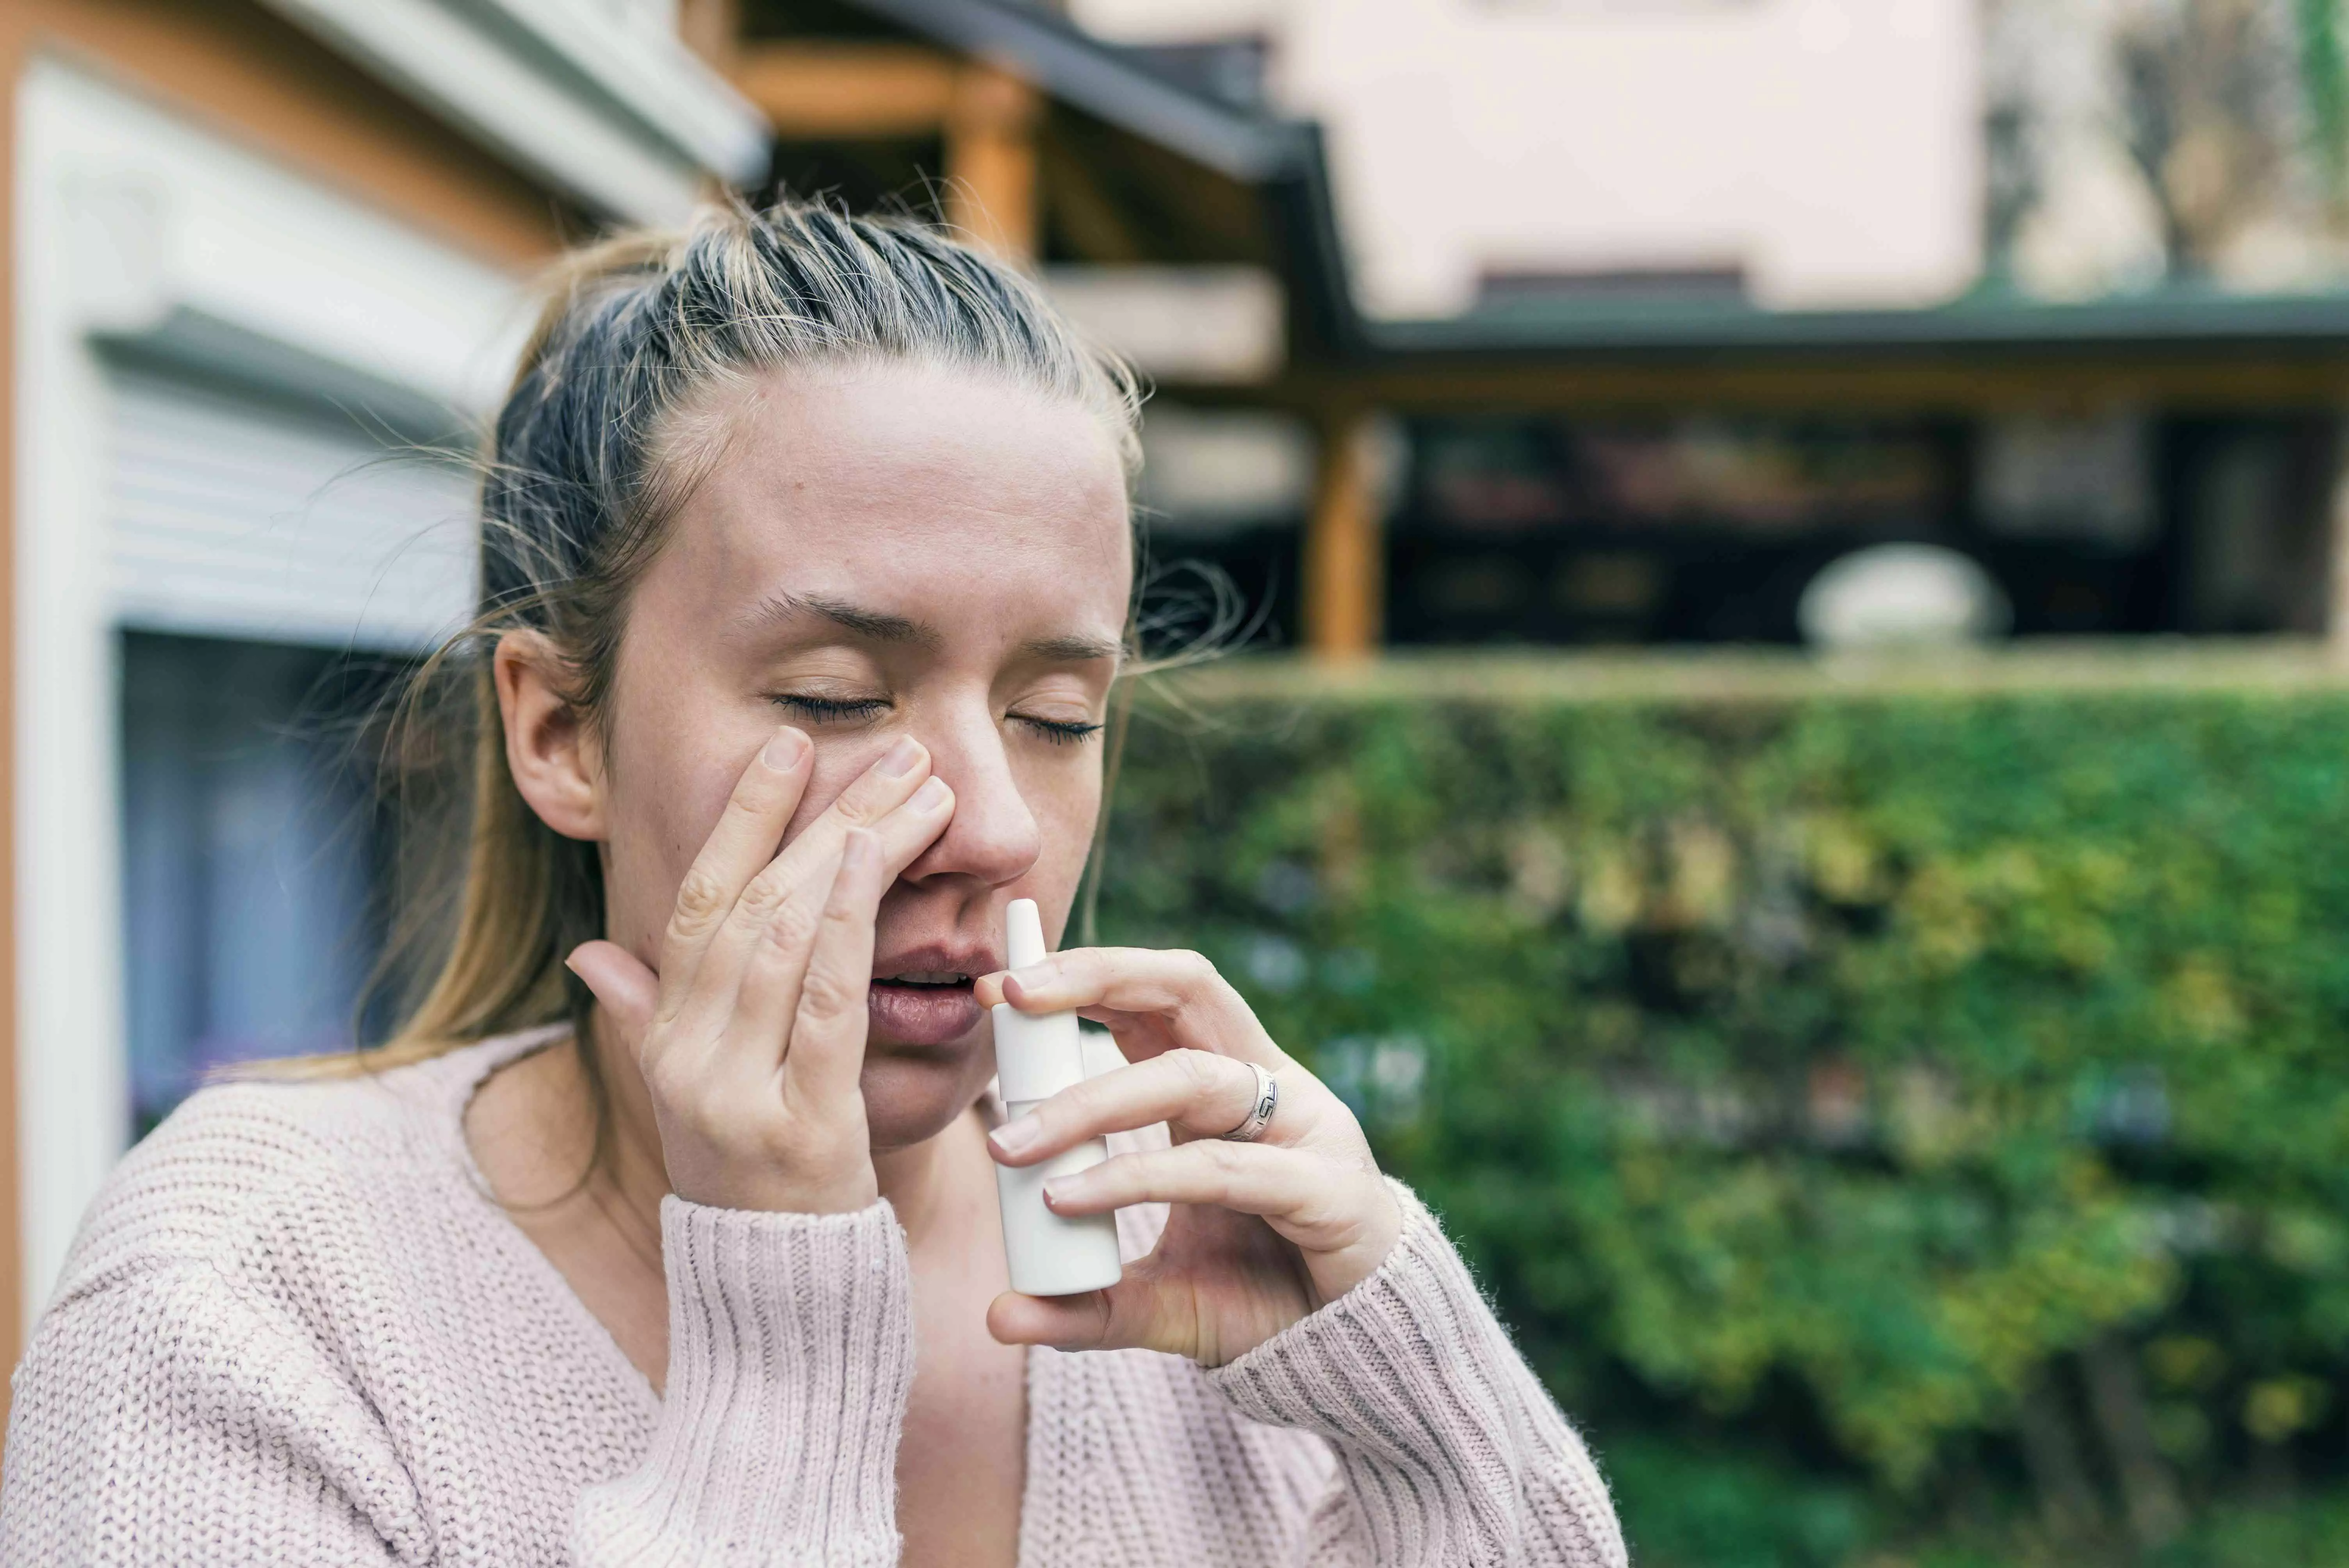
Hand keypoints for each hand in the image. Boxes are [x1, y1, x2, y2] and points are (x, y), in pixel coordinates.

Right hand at [566, 729, 953, 1213]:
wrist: (778, 1294)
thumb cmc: (752, 1182)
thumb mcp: (690, 1096)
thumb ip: (644, 1019)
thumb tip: (592, 955)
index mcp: (668, 1038)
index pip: (697, 901)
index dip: (740, 817)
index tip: (788, 744)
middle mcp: (691, 1056)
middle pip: (754, 904)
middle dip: (825, 816)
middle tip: (896, 751)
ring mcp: (737, 1090)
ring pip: (786, 937)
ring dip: (854, 849)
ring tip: (913, 787)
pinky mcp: (800, 1125)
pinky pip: (823, 1005)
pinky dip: (845, 927)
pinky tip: (874, 864)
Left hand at [975, 948, 1402, 1365]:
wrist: (1357, 1357)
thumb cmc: (1262, 1299)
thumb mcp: (1158, 1303)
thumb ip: (1085, 1304)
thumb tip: (999, 1315)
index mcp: (1223, 1088)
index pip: (1152, 1001)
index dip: (1082, 979)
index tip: (996, 989)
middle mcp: (1266, 1088)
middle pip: (1186, 988)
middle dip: (1097, 975)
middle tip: (1012, 996)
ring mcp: (1306, 1129)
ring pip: (1193, 1077)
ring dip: (1092, 1103)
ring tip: (1013, 1146)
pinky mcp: (1329, 1190)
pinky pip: (1225, 1171)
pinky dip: (1142, 1178)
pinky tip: (1074, 1198)